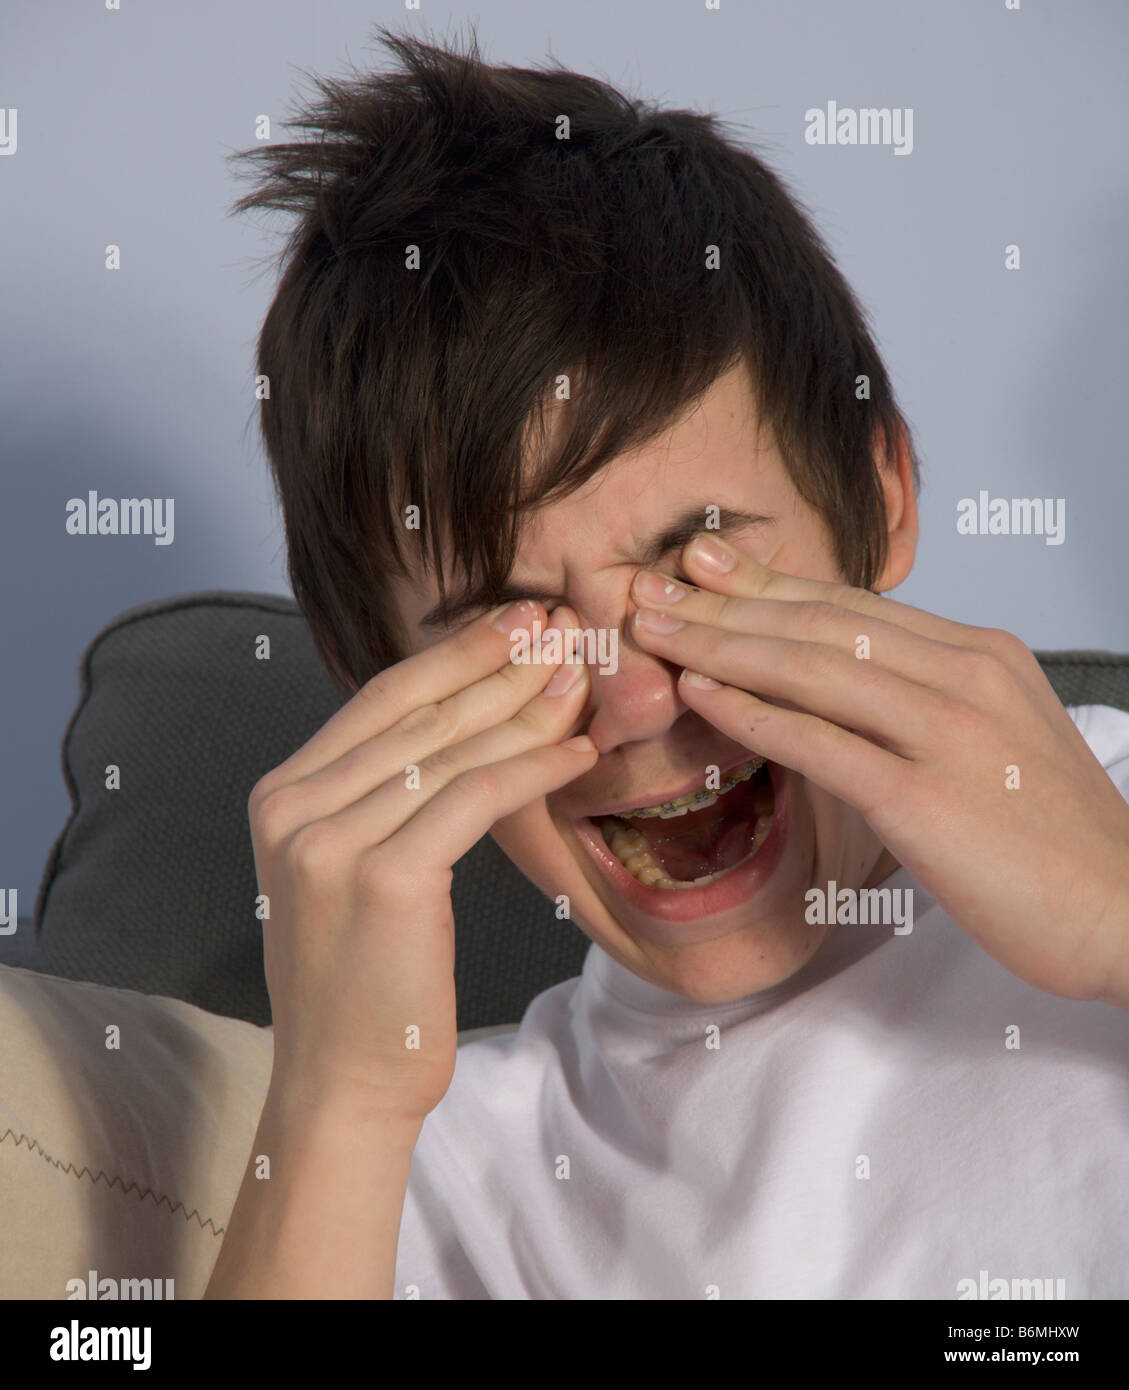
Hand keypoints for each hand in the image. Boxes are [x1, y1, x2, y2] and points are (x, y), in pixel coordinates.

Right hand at [247, 601, 594, 1121]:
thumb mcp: (353, 867)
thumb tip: (468, 717)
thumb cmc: (365, 978)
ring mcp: (330, 841)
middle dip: (499, 666)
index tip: (514, 621)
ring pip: (451, 752)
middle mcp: (293, 807)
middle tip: (561, 628)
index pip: (380, 700)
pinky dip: (533, 768)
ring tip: (583, 678)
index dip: (453, 653)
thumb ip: (383, 793)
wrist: (343, 1081)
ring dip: (527, 709)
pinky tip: (578, 749)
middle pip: (418, 713)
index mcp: (281, 795)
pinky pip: (474, 799)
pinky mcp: (383, 877)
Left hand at [628, 533, 1128, 1007]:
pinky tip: (700, 696)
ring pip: (812, 669)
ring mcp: (948, 732)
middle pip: (822, 623)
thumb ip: (924, 698)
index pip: (853, 604)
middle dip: (725, 601)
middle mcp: (964, 675)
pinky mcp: (926, 797)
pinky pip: (822, 743)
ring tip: (652, 630)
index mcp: (980, 654)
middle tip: (650, 584)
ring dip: (720, 644)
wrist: (1127, 911)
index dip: (769, 581)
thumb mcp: (995, 735)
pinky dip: (754, 714)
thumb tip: (839, 683)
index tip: (703, 562)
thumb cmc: (1054, 837)